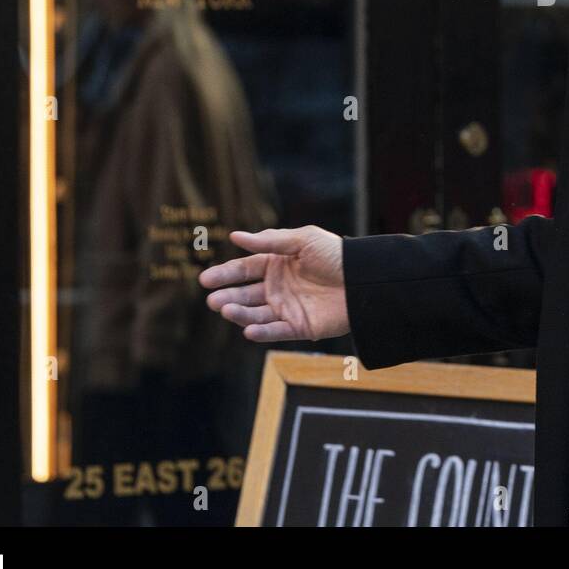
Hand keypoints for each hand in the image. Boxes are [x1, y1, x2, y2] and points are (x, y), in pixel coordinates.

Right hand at [200, 226, 348, 342]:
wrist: (363, 278)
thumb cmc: (335, 254)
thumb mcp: (302, 240)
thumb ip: (269, 242)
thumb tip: (235, 236)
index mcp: (276, 265)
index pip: (244, 270)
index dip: (225, 275)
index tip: (205, 280)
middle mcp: (278, 288)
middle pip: (245, 294)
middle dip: (227, 296)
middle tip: (212, 299)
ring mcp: (287, 308)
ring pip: (256, 314)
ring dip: (240, 313)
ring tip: (225, 309)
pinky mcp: (299, 327)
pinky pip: (276, 331)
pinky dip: (262, 332)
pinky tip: (248, 330)